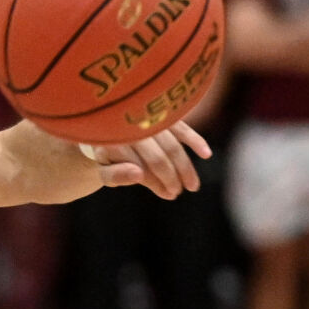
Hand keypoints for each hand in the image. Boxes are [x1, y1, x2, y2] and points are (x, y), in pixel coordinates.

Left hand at [80, 121, 209, 200]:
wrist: (103, 135)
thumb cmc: (104, 158)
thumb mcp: (102, 170)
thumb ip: (115, 175)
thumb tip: (139, 175)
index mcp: (114, 141)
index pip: (140, 166)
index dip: (156, 181)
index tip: (169, 194)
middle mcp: (131, 126)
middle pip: (158, 156)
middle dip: (171, 176)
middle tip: (179, 192)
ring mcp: (148, 119)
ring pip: (172, 144)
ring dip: (185, 166)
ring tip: (192, 185)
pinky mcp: (163, 114)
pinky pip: (180, 127)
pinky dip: (194, 140)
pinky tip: (206, 155)